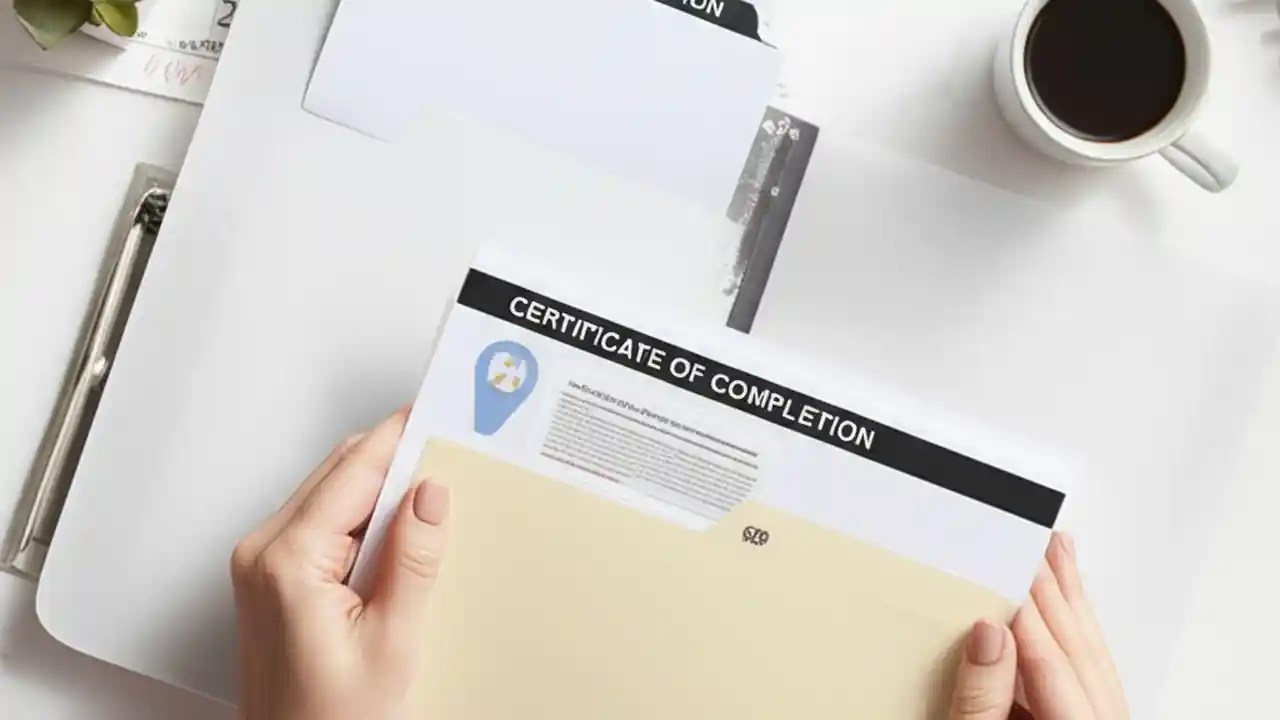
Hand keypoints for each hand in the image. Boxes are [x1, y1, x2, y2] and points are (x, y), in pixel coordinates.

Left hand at [230, 409, 450, 719]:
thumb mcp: (391, 642)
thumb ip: (413, 560)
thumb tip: (430, 495)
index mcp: (288, 560)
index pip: (354, 470)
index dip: (401, 437)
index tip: (438, 416)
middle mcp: (264, 552)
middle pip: (341, 471)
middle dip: (397, 461)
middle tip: (450, 459)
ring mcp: (263, 563)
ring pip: (334, 493)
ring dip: (383, 492)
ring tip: (431, 510)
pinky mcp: (273, 575)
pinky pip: (324, 523)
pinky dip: (364, 520)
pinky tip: (398, 542)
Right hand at [949, 533, 1128, 719]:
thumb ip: (980, 699)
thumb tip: (987, 635)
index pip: (1051, 663)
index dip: (1027, 613)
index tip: (1002, 568)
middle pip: (1079, 651)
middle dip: (1054, 591)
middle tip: (1031, 542)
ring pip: (1091, 655)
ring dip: (1070, 600)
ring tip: (1059, 552)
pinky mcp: (1082, 718)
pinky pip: (1090, 668)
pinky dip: (1075, 628)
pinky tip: (1066, 600)